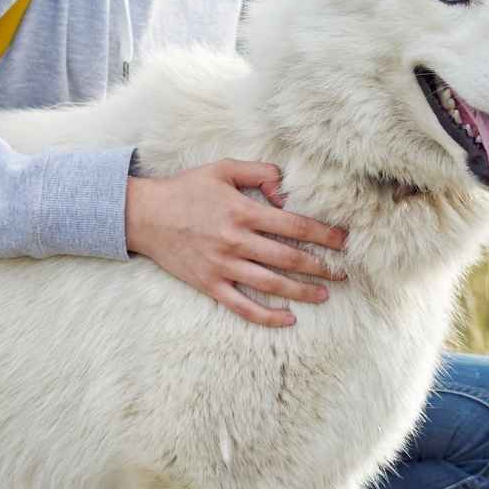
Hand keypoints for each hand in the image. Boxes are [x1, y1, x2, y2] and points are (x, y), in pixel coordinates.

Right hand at [125, 161, 347, 327]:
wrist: (144, 215)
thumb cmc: (185, 189)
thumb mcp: (222, 169)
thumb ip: (259, 173)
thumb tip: (285, 190)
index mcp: (242, 212)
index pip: (294, 225)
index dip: (323, 234)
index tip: (343, 241)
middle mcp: (236, 241)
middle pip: (289, 258)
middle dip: (321, 266)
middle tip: (343, 272)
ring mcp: (223, 266)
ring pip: (272, 284)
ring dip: (303, 291)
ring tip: (325, 293)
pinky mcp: (210, 284)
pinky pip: (243, 306)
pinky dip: (267, 315)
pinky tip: (288, 319)